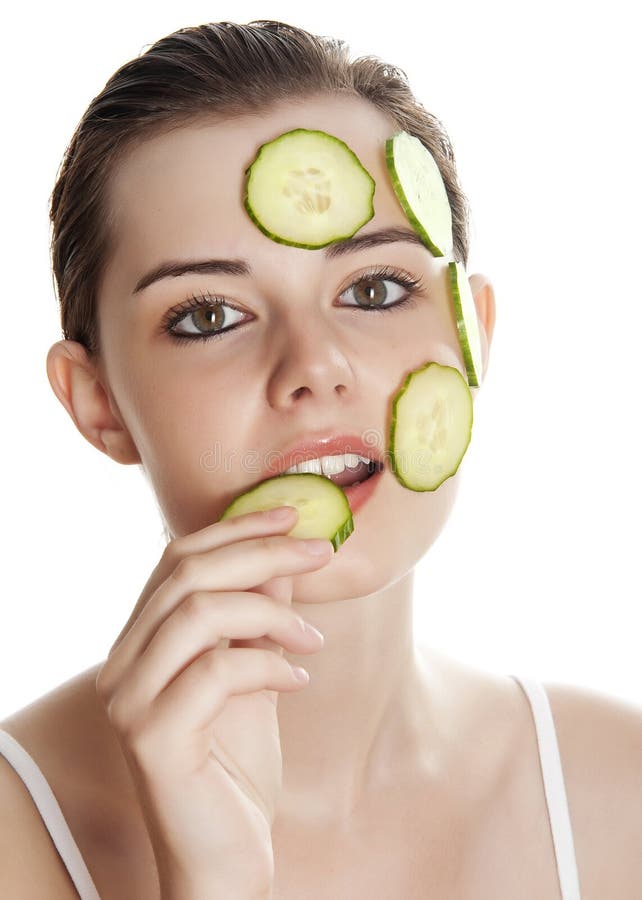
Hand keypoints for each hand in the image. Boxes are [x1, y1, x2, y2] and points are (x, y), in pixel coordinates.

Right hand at [95, 507, 330, 896]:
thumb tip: (285, 550)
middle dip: (262, 552)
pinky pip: (217, 671)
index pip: (177, 558)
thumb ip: (258, 613)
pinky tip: (297, 680)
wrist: (225, 855)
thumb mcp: (253, 671)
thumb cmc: (237, 763)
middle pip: (186, 573)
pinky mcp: (152, 738)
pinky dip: (268, 664)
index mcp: (140, 641)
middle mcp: (122, 665)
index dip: (236, 528)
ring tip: (314, 637)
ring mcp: (129, 701)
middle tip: (320, 552)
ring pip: (198, 613)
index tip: (292, 514)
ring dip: (270, 613)